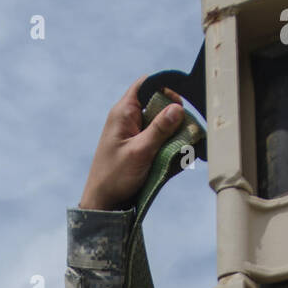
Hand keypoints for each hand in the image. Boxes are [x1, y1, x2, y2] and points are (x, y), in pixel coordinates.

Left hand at [78, 75, 187, 212]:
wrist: (103, 202)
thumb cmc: (115, 177)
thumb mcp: (140, 151)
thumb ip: (159, 129)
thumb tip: (178, 108)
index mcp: (123, 113)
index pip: (145, 85)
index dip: (164, 88)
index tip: (179, 105)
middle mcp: (127, 118)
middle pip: (156, 103)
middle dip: (172, 114)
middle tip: (184, 129)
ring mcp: (132, 132)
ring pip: (158, 121)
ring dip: (171, 132)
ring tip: (182, 144)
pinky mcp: (137, 146)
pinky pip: (156, 137)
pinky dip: (167, 143)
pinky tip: (175, 155)